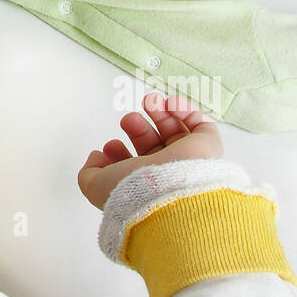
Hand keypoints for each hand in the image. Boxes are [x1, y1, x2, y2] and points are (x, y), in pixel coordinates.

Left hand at [77, 92, 222, 210]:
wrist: (167, 194)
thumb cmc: (132, 191)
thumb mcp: (96, 185)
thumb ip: (89, 173)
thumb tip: (96, 158)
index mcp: (144, 186)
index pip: (134, 167)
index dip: (119, 153)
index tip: (109, 145)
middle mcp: (168, 174)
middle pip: (155, 147)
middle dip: (138, 129)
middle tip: (128, 120)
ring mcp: (189, 161)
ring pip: (177, 133)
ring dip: (161, 113)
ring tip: (150, 102)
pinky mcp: (208, 148)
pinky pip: (201, 125)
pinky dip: (185, 110)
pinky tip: (170, 104)